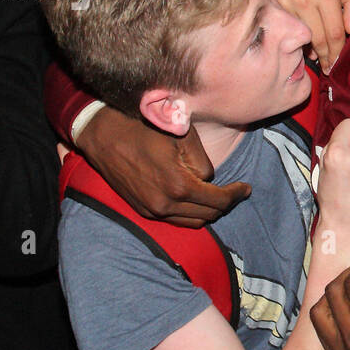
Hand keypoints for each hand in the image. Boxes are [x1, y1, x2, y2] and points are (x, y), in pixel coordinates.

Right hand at [75, 107, 248, 226]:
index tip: (246, 188)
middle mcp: (165, 204)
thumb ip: (203, 162)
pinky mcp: (142, 209)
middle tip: (236, 192)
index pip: (219, 201)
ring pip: (192, 222)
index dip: (237, 195)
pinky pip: (174, 219)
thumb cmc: (144, 128)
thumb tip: (209, 179)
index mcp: (179, 186)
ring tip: (218, 196)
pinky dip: (189, 212)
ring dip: (208, 211)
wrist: (103, 135)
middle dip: (226, 204)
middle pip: (208, 214)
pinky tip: (194, 198)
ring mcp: (152, 210)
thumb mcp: (182, 136)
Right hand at [255, 0, 349, 73]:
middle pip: (319, 40)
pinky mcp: (273, 4)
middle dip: (327, 58)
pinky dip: (296, 42)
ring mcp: (287, 2)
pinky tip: (302, 46)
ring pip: (302, 38)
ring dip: (311, 52)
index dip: (338, 51)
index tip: (338, 62)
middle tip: (330, 68)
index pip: (335, 32)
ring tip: (319, 61)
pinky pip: (287, 30)